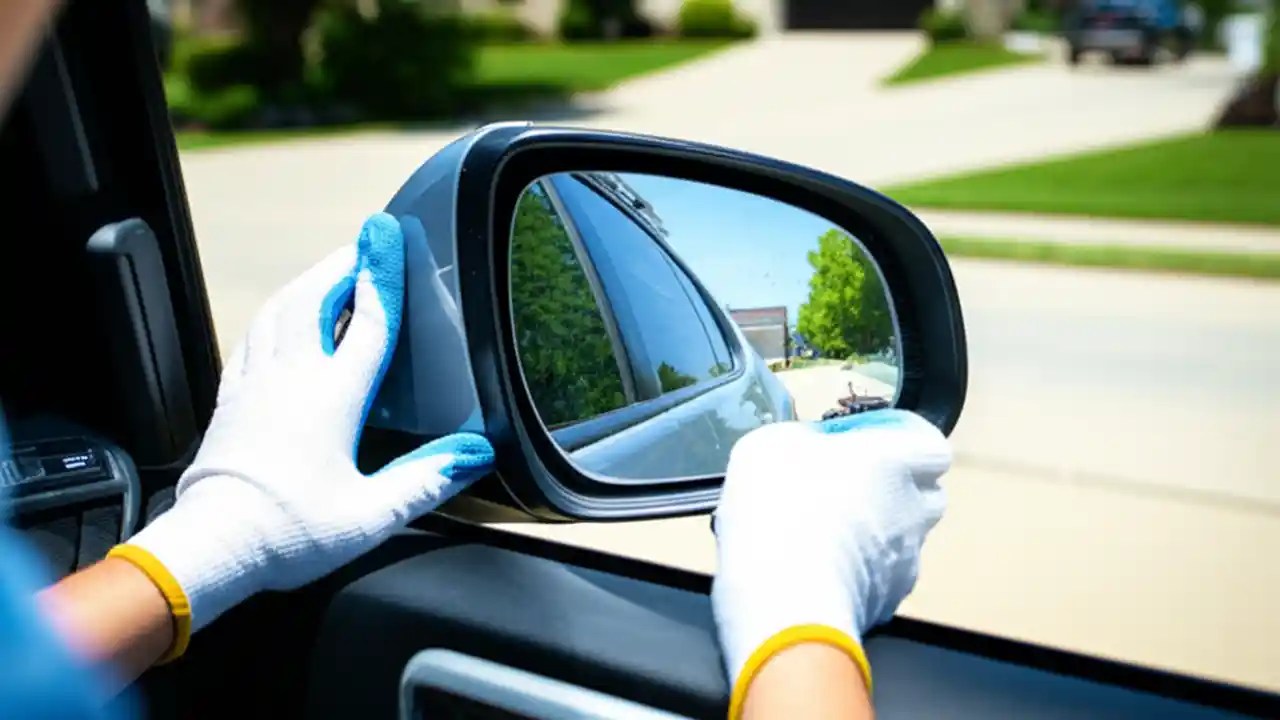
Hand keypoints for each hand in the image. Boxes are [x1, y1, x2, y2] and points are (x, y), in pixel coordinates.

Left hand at [117, 213, 493, 641]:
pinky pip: (251, 337)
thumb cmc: (288, 532)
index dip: (383, 273)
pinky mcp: (231, 399)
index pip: (368, 320)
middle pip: (317, 297)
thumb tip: (476, 453)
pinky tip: (278, 319)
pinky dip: (274, 314)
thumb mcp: (371, 514)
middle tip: (365, 245)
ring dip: (308, 281)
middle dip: (343, 264)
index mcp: (333, 396)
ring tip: (329, 271)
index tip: (389, 234)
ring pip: (279, 309)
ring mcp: (255, 384)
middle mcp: (292, 377)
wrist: (211, 547)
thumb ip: (426, 479)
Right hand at [711, 410, 949, 704]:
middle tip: (842, 487)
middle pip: (921, 493)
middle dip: (890, 487)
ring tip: (820, 535)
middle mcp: (915, 510)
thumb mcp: (773, 442)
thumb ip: (806, 438)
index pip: (929, 444)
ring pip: (899, 538)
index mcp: (899, 460)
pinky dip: (856, 572)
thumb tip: (813, 448)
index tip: (860, 441)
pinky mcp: (887, 603)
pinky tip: (816, 572)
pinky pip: (879, 577)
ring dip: (871, 532)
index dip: (897, 439)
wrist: (783, 598)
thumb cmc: (782, 504)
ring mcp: (905, 561)